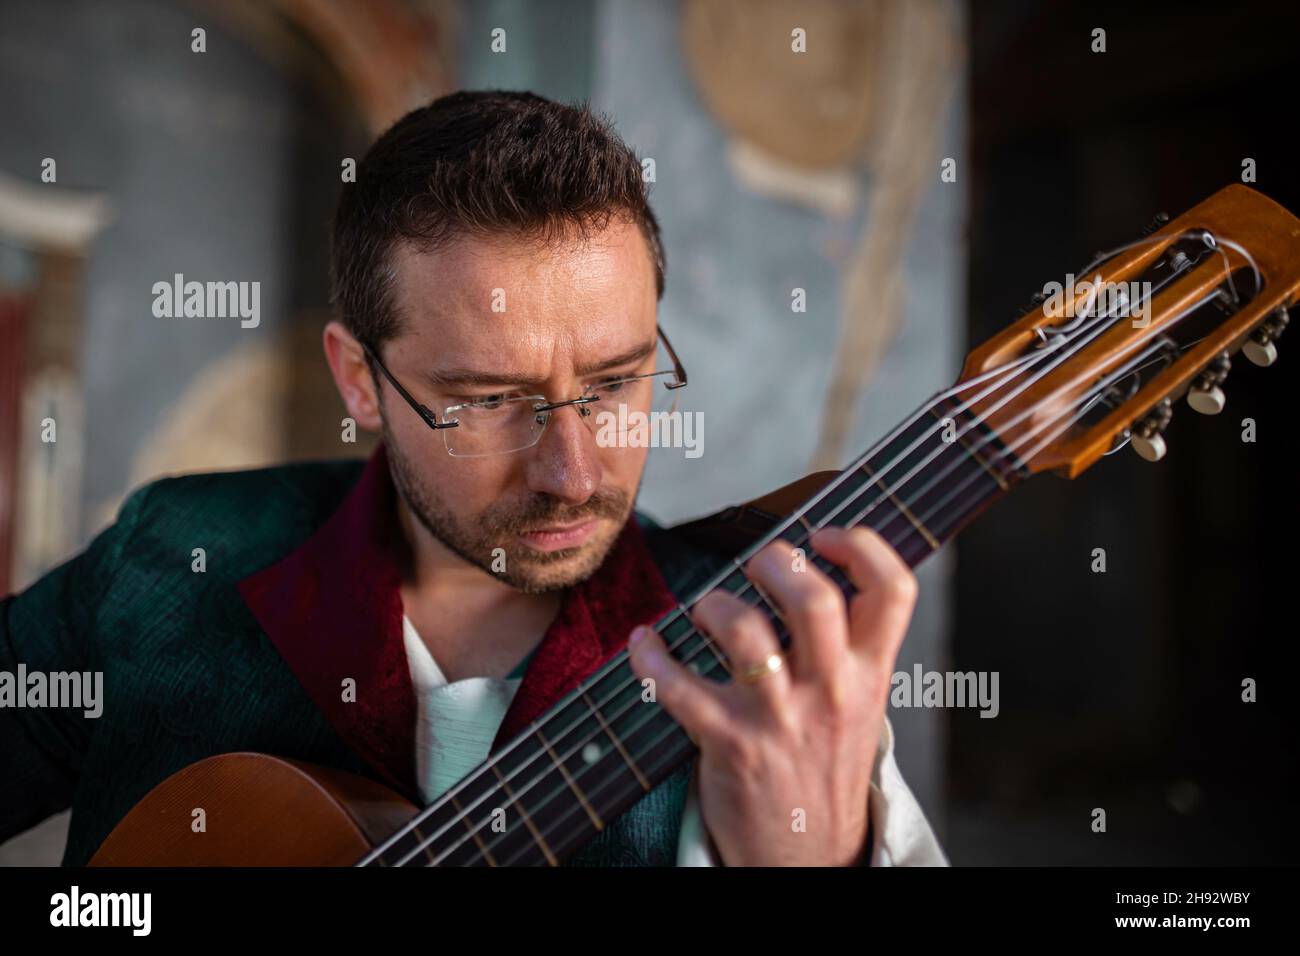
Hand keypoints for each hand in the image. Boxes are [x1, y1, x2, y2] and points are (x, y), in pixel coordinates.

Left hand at [626, 526, 915, 865]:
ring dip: (714, 605)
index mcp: (870, 674)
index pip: (893, 590)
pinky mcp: (729, 744)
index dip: (861, 544)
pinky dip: (650, 656)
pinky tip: (645, 643)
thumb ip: (849, 645)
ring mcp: (780, 719)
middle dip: (776, 562)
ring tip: (707, 612)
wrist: (807, 856)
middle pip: (814, 599)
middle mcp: (832, 691)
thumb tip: (813, 568)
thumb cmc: (823, 764)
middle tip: (757, 566)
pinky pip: (677, 686)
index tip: (824, 534)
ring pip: (744, 631)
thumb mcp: (861, 704)